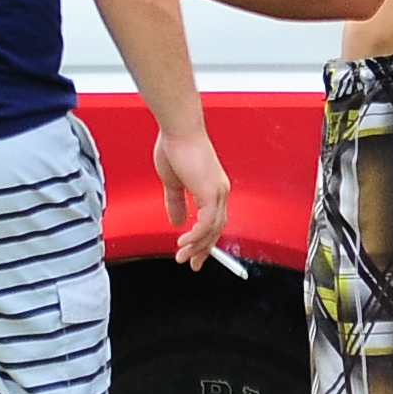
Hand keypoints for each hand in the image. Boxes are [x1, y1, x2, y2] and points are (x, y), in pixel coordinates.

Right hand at [155, 126, 230, 269]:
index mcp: (213, 187)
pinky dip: (195, 237)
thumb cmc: (175, 146)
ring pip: (212, 230)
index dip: (203, 239)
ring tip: (183, 257)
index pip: (213, 220)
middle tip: (192, 263)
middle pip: (216, 229)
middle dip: (203, 249)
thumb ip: (175, 203)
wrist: (178, 129)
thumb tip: (177, 222)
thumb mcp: (172, 182)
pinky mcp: (210, 193)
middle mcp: (219, 191)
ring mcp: (217, 193)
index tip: (193, 252)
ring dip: (197, 247)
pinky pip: (206, 224)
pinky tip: (184, 243)